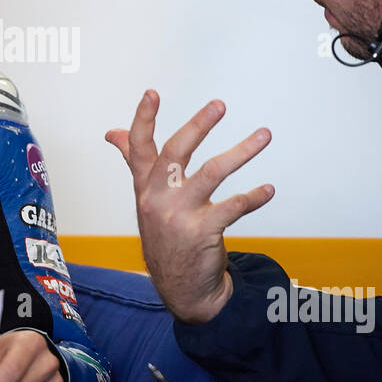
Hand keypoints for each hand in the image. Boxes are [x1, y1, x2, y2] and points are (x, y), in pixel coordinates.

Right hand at [106, 90, 273, 323]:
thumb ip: (135, 163)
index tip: (151, 93)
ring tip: (264, 135)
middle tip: (219, 105)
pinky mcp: (202, 232)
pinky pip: (233, 206)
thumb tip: (112, 133)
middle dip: (197, 125)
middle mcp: (158, 198)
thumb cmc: (166, 235)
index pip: (139, 148)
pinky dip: (255, 197)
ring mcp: (179, 216)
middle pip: (174, 153)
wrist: (180, 287)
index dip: (143, 119)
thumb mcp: (147, 200)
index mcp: (145, 187)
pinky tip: (268, 189)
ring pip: (212, 173)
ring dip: (242, 152)